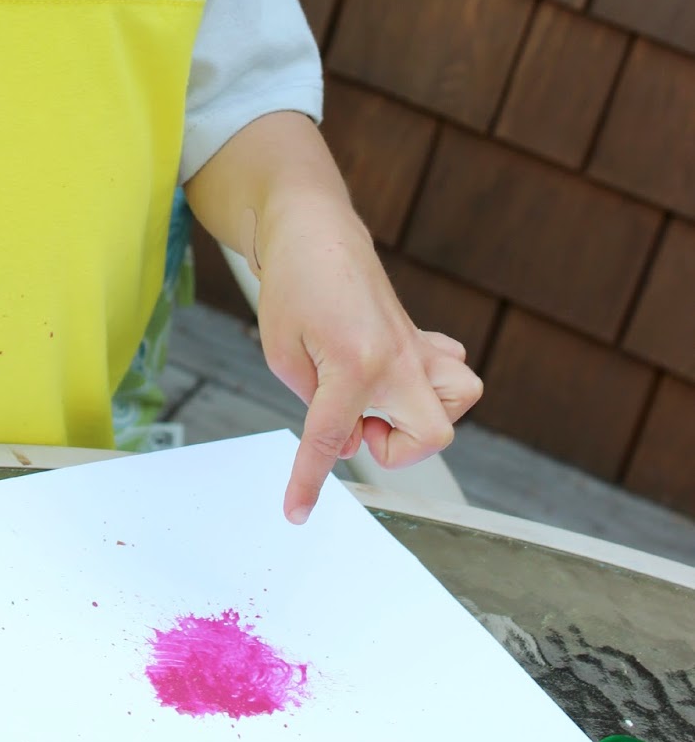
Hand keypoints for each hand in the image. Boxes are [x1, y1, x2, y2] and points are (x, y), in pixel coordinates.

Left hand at [252, 198, 482, 522]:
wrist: (315, 230)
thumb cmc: (294, 282)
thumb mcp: (281, 351)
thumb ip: (313, 402)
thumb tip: (349, 433)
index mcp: (354, 362)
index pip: (333, 438)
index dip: (310, 480)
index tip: (298, 511)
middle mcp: (397, 357)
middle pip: (433, 434)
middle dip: (396, 446)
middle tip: (357, 421)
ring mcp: (415, 345)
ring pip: (461, 397)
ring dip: (422, 415)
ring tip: (380, 401)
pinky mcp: (420, 336)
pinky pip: (452, 369)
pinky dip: (430, 384)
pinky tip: (392, 376)